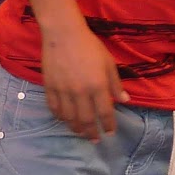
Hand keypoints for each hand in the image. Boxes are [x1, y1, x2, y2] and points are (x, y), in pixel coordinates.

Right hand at [40, 20, 125, 141]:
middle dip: (91, 133)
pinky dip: (60, 117)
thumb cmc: (90, 47)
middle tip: (95, 139)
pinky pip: (54, 108)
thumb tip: (125, 100)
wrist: (63, 34)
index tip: (110, 132)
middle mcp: (80, 92)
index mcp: (98, 86)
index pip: (104, 113)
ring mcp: (63, 90)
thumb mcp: (109, 64)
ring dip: (75, 128)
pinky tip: (65, 120)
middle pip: (85, 120)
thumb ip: (115, 84)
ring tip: (80, 133)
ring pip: (68, 117)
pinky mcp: (49, 87)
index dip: (108, 125)